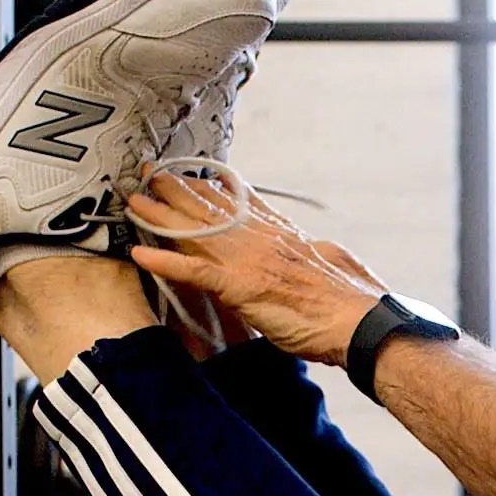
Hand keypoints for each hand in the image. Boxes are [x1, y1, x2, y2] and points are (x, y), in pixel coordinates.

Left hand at [126, 171, 389, 365]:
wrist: (360, 322)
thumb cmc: (354, 302)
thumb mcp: (334, 265)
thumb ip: (314, 256)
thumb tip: (316, 255)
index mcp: (285, 234)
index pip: (243, 203)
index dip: (215, 186)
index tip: (196, 173)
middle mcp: (262, 239)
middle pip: (212, 207)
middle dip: (179, 189)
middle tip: (152, 173)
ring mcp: (249, 260)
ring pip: (196, 230)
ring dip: (161, 215)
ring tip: (135, 200)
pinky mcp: (240, 286)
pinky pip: (193, 270)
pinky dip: (165, 261)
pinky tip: (140, 253)